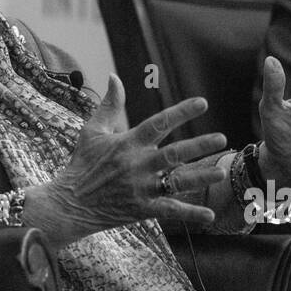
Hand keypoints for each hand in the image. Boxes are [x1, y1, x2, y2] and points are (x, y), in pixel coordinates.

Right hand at [45, 75, 226, 235]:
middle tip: (222, 138)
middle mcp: (137, 164)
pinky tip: (210, 215)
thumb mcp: (92, 131)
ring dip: (200, 178)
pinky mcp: (141, 209)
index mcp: (128, 143)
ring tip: (221, 173)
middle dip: (199, 145)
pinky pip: (169, 210)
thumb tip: (114, 76)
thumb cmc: (81, 164)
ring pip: (175, 182)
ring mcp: (140, 188)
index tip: (202, 103)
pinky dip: (190, 213)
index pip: (158, 123)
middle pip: (173, 153)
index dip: (181, 112)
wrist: (68, 202)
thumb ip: (109, 104)